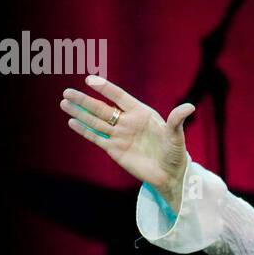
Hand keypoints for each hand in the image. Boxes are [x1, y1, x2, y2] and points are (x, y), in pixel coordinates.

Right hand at [59, 75, 195, 212]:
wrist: (169, 175)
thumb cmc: (175, 153)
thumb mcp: (176, 136)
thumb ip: (176, 121)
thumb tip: (189, 106)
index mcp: (141, 113)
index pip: (119, 97)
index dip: (105, 88)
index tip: (89, 79)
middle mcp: (128, 122)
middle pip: (102, 108)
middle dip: (84, 100)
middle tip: (67, 91)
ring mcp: (120, 135)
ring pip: (96, 121)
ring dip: (80, 112)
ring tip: (64, 102)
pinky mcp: (114, 150)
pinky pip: (96, 137)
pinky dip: (84, 130)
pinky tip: (72, 122)